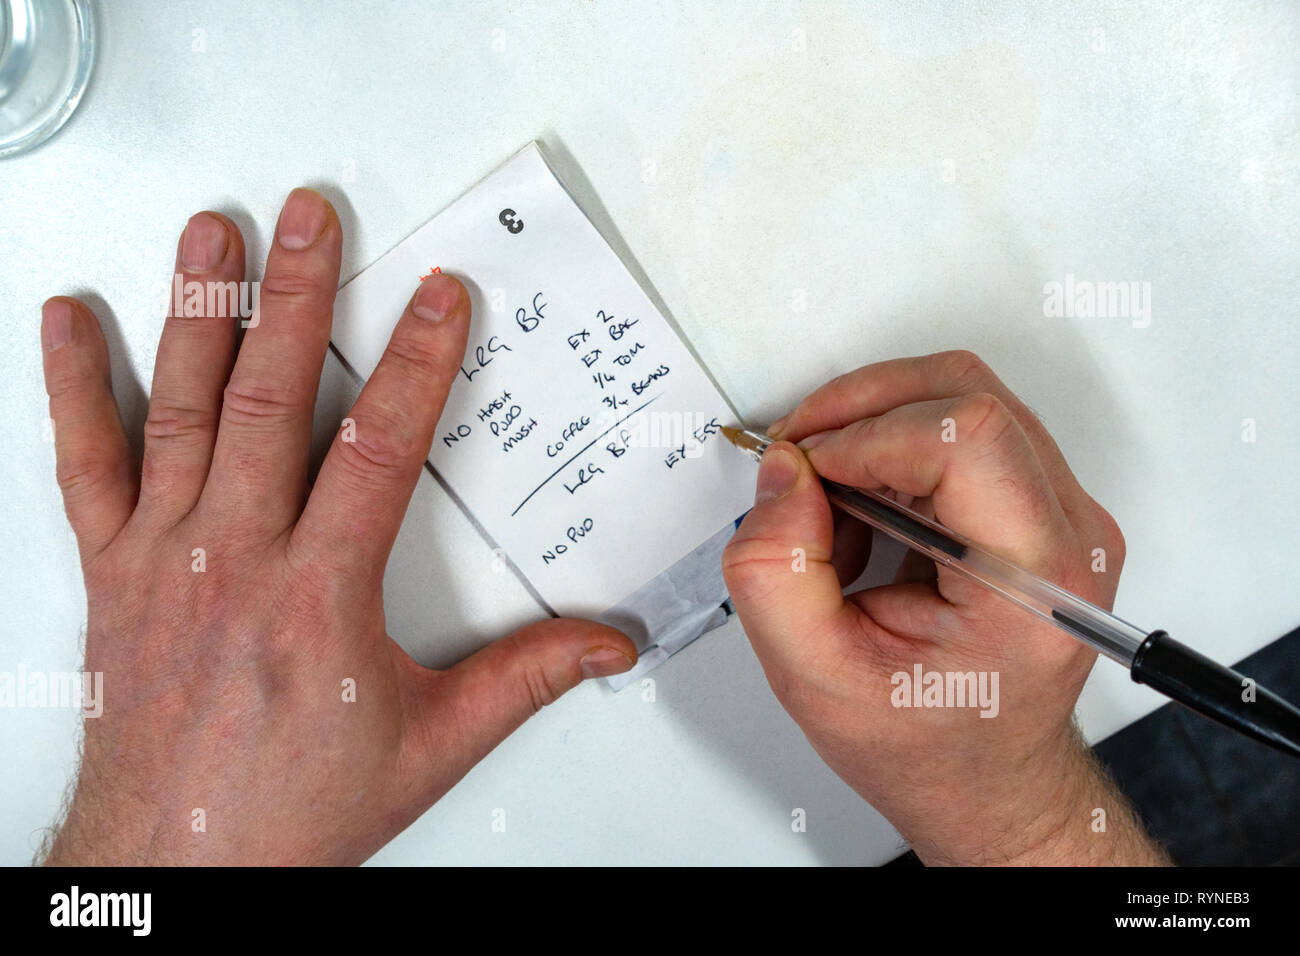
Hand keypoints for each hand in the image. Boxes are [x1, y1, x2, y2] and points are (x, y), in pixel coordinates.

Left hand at [40, 189, 634, 864]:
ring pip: (179, 410)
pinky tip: (72, 322)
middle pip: (268, 397)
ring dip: (199, 313)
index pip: (377, 448)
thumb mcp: (431, 744)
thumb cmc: (290, 808)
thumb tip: (603, 648)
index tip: (437, 299)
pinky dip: (74, 387)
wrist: (175, 863)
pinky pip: (85, 464)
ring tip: (212, 236)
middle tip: (309, 217)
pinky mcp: (111, 571)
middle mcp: (232, 560)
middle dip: (297, 294)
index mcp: (318, 595)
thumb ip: (524, 680)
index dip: (416, 362)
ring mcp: (161, 557)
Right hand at [723, 350, 1166, 864]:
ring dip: (873, 430)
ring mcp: (1063, 514)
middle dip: (859, 409)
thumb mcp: (815, 678)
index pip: (968, 436)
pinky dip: (892, 450)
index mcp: (1034, 586)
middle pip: (968, 393)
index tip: (804, 470)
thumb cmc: (927, 747)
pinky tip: (863, 516)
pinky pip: (964, 429)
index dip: (865, 433)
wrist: (991, 783)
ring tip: (832, 507)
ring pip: (964, 396)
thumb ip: (774, 571)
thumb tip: (783, 472)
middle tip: (797, 461)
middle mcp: (1069, 537)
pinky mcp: (1040, 505)